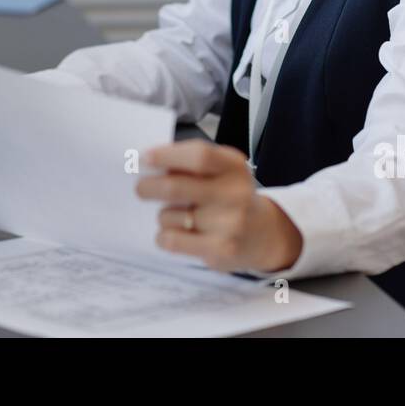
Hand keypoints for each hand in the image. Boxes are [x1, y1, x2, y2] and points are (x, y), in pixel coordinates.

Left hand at [136, 141, 302, 274]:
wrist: (264, 234)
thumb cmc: (230, 196)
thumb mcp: (222, 172)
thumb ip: (191, 165)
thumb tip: (148, 164)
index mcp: (234, 166)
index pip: (198, 156)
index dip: (167, 155)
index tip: (144, 158)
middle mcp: (235, 193)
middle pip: (176, 187)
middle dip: (149, 187)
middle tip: (140, 188)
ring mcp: (229, 223)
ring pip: (169, 216)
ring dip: (162, 216)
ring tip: (176, 217)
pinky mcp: (220, 249)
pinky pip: (172, 240)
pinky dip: (163, 236)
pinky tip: (173, 234)